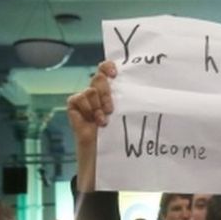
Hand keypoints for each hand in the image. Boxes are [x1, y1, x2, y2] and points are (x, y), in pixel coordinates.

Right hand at [67, 60, 116, 192]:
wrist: (103, 153)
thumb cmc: (118, 134)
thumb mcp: (125, 115)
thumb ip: (128, 100)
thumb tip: (146, 89)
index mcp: (110, 90)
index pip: (106, 68)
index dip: (108, 66)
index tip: (115, 74)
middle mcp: (97, 92)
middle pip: (99, 77)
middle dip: (106, 92)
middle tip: (111, 109)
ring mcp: (85, 99)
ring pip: (90, 89)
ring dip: (99, 105)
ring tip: (104, 119)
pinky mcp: (74, 106)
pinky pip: (78, 98)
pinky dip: (88, 109)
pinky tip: (95, 122)